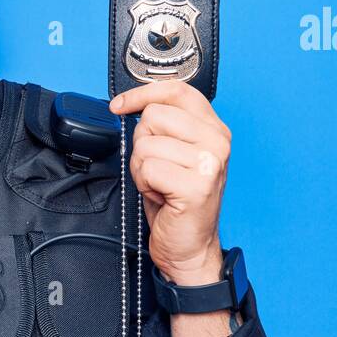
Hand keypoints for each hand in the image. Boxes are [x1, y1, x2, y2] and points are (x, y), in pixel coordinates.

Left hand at [109, 81, 230, 284]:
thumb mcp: (173, 154)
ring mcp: (210, 162)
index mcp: (213, 128)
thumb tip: (130, 105)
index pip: (176, 91)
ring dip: (142, 168)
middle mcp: (217, 141)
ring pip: (146, 144)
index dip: (142, 93)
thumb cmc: (176, 201)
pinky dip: (144, 184)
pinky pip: (148, 168)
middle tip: (157, 168)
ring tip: (160, 184)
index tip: (119, 105)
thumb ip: (163, 126)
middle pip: (154, 116)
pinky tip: (161, 196)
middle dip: (142, 143)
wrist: (189, 246)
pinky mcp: (197, 185)